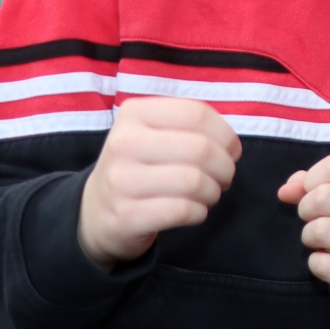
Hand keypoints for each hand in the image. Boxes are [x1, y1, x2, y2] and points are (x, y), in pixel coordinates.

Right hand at [78, 97, 240, 269]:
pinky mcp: (126, 215)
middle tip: (223, 178)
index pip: (196, 114)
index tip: (230, 151)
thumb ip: (194, 129)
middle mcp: (123, 143)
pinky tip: (194, 210)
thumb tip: (232, 148)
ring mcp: (120, 181)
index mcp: (134, 114)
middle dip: (225, 167)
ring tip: (208, 194)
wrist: (97, 211)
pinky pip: (183, 210)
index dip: (226, 134)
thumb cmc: (141, 166)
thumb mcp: (156, 134)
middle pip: (200, 149)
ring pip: (194, 181)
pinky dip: (200, 212)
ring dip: (213, 191)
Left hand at [278, 154, 329, 328]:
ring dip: (308, 238)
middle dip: (306, 209)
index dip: (311, 179)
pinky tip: (329, 266)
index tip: (312, 194)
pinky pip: (321, 263)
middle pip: (325, 195)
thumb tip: (286, 190)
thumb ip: (312, 187)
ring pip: (321, 229)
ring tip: (320, 244)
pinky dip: (315, 264)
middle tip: (312, 221)